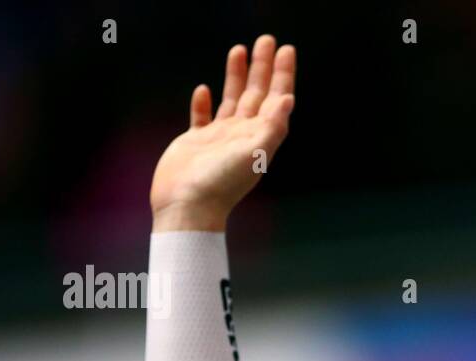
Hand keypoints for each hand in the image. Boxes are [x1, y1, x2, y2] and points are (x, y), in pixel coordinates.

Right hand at [151, 35, 295, 231]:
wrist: (187, 207)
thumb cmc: (220, 184)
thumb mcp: (253, 154)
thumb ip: (271, 128)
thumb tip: (288, 100)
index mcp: (259, 137)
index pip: (276, 99)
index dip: (282, 75)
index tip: (286, 50)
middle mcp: (242, 136)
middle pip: (256, 94)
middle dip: (262, 67)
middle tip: (266, 39)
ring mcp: (219, 138)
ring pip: (232, 100)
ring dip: (237, 76)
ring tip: (239, 50)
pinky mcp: (195, 142)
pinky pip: (202, 117)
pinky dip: (204, 103)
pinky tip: (205, 89)